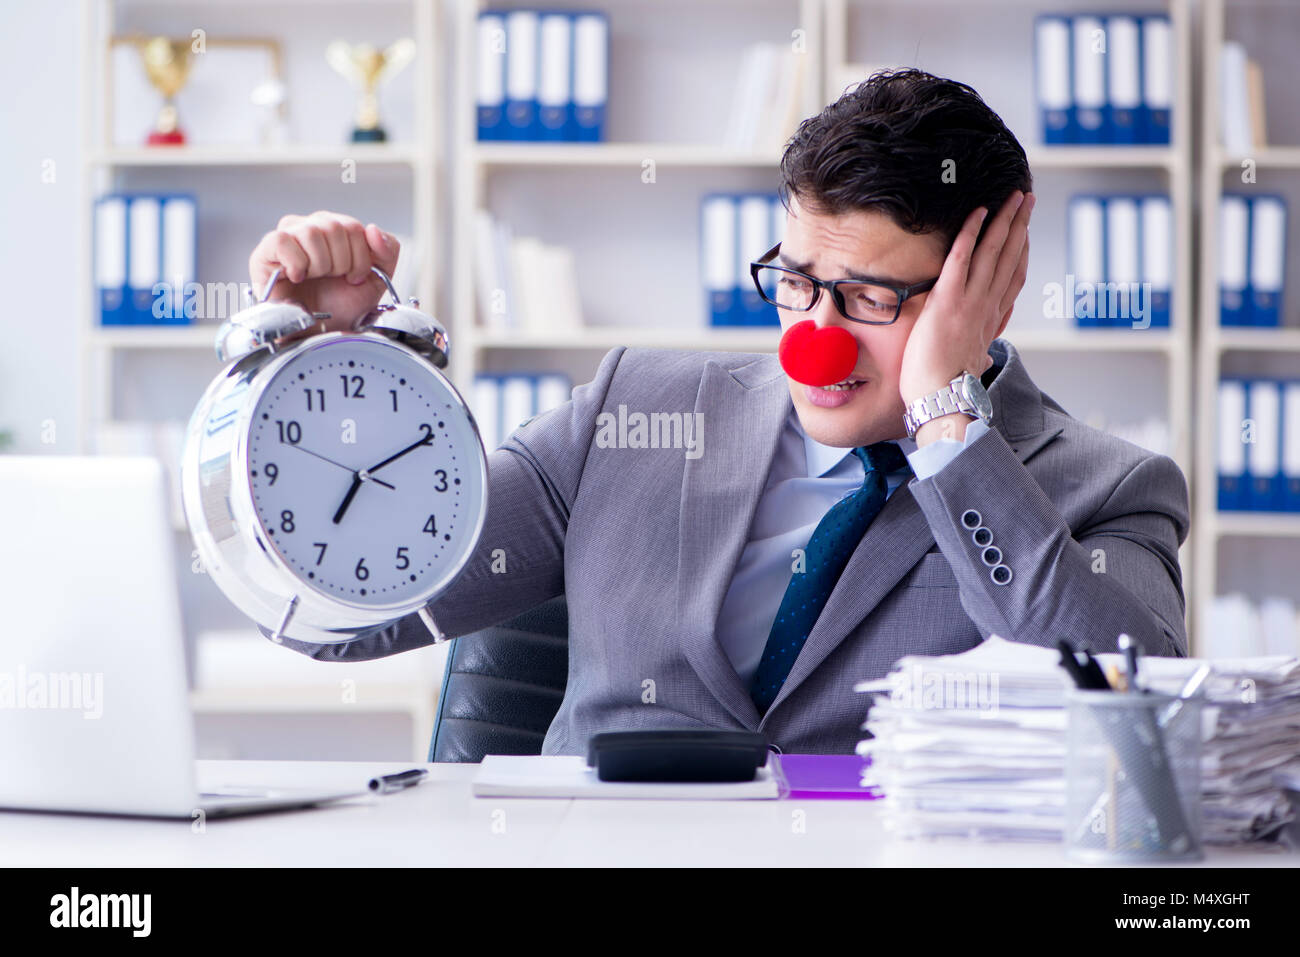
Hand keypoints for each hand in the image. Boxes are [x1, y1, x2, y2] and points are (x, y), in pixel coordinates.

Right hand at [248, 211, 400, 330]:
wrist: (321, 333)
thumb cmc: (342, 306)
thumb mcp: (378, 278)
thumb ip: (387, 250)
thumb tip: (373, 229)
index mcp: (336, 230)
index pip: (354, 227)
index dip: (360, 258)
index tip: (353, 278)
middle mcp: (310, 227)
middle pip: (335, 227)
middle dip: (342, 263)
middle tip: (333, 281)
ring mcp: (288, 237)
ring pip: (311, 232)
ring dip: (320, 265)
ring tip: (314, 280)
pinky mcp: (265, 252)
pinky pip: (282, 240)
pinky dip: (296, 262)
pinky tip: (297, 277)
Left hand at [898, 190, 1033, 406]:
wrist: (942, 400)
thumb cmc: (949, 390)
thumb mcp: (971, 369)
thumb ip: (979, 358)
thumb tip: (985, 363)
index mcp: (991, 322)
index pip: (1011, 280)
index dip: (1021, 252)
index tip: (1025, 233)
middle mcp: (987, 307)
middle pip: (1009, 257)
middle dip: (1019, 225)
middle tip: (1026, 199)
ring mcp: (970, 302)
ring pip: (993, 252)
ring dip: (1004, 220)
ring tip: (1013, 196)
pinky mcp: (948, 300)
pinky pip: (961, 258)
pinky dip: (971, 233)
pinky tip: (979, 213)